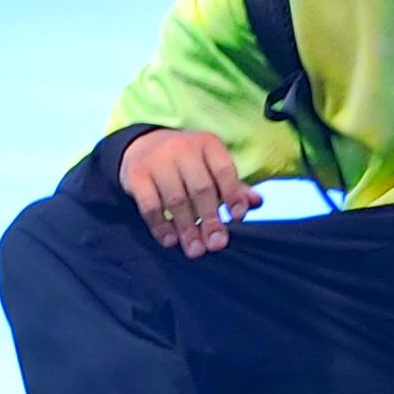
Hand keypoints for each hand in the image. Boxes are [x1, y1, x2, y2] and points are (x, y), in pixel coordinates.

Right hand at [119, 128, 259, 256]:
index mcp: (207, 144)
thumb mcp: (210, 166)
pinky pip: (150, 206)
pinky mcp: (136, 176)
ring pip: (175, 199)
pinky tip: (170, 240)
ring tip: (195, 250)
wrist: (142, 146)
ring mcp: (157, 161)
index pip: (223, 170)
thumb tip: (257, 202)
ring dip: (187, 228)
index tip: (236, 218)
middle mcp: (182, 148)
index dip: (232, 194)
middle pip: (200, 188)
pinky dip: (160, 226)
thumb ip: (233, 186)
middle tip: (217, 244)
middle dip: (210, 219)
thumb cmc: (186, 163)